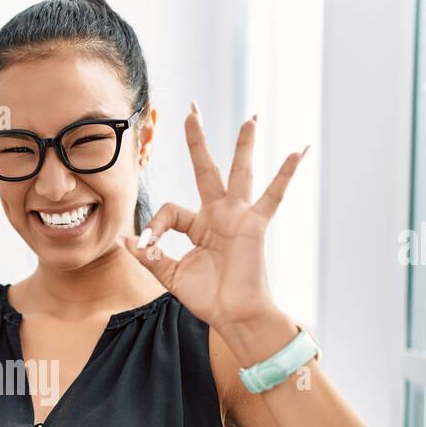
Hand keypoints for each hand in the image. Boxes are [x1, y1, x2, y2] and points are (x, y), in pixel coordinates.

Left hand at [121, 102, 307, 331]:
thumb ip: (150, 257)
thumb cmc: (209, 298)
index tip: (147, 246)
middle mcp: (219, 215)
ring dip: (244, 144)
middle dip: (198, 141)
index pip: (170, 211)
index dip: (154, 226)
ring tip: (251, 117)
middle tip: (192, 110)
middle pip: (207, 169)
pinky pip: (273, 196)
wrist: (234, 316)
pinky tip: (300, 151)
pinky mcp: (255, 225)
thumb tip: (126, 240)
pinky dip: (286, 174)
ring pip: (240, 172)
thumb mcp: (171, 276)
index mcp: (199, 226)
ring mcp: (238, 217)